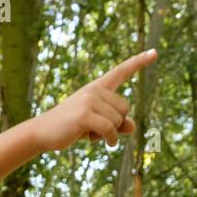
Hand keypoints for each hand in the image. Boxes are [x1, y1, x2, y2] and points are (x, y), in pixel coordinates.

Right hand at [30, 49, 157, 151]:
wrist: (42, 132)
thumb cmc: (70, 127)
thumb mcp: (96, 124)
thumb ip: (117, 124)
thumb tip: (132, 126)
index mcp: (97, 87)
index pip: (121, 71)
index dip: (139, 61)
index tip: (154, 53)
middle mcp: (94, 90)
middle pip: (125, 107)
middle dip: (117, 123)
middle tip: (98, 130)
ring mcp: (89, 100)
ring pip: (118, 119)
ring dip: (111, 134)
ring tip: (92, 135)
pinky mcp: (85, 115)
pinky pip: (110, 129)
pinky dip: (111, 139)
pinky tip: (106, 143)